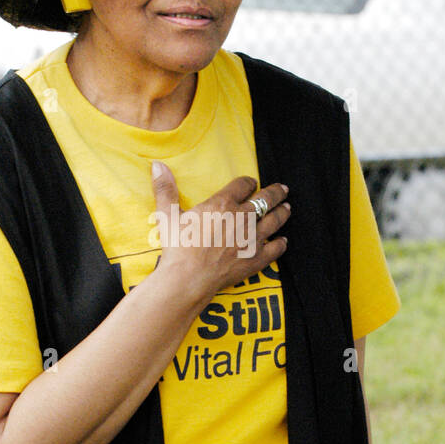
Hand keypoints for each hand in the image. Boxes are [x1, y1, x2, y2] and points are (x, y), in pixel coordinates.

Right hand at [150, 162, 289, 306]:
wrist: (189, 278)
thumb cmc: (178, 247)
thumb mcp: (167, 215)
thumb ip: (165, 189)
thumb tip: (157, 165)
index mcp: (222, 204)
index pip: (244, 185)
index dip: (249, 182)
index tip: (251, 183)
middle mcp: (242, 218)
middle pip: (266, 199)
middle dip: (276, 193)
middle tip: (283, 190)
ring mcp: (252, 239)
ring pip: (275, 220)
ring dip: (282, 213)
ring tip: (287, 209)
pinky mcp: (256, 259)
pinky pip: (276, 248)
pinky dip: (281, 243)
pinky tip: (283, 241)